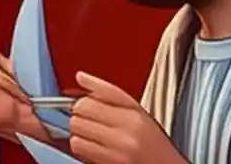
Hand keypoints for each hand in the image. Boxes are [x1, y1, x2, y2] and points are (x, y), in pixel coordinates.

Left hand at [68, 71, 184, 163]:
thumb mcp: (139, 112)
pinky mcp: (109, 163)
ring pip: (76, 130)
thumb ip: (108, 93)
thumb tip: (81, 76)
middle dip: (80, 115)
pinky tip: (93, 147)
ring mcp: (117, 150)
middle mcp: (126, 132)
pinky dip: (81, 147)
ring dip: (79, 132)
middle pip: (81, 111)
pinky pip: (79, 148)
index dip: (84, 100)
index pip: (92, 97)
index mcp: (134, 115)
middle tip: (92, 122)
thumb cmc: (154, 145)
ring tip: (93, 136)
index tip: (88, 105)